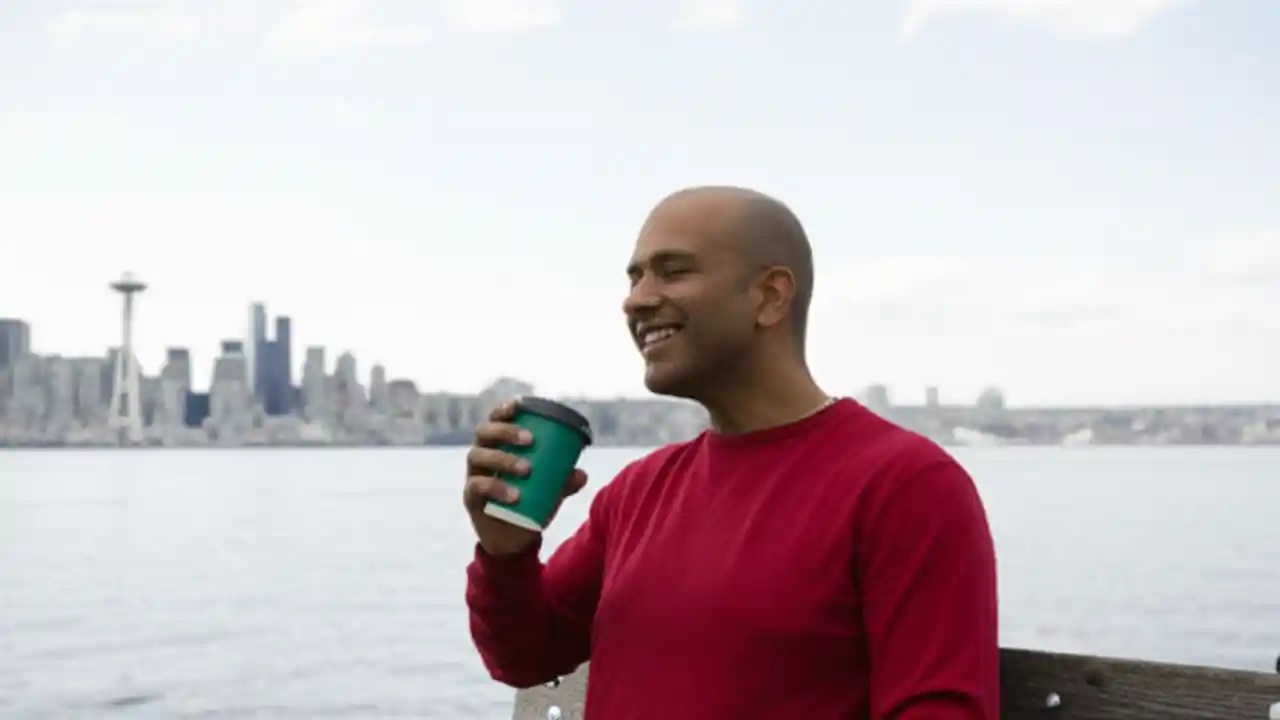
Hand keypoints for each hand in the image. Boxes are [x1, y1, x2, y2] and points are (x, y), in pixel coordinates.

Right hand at [463, 398, 588, 555]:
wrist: (514, 539)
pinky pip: (477, 486)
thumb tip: (582, 474)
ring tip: (527, 469)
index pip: (495, 420)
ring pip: (477, 456)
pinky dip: (496, 488)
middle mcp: (482, 456)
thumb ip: (564, 481)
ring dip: (503, 459)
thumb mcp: (550, 490)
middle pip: (484, 432)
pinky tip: (515, 495)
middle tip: (530, 440)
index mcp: (497, 445)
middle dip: (506, 431)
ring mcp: (473, 475)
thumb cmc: (530, 503)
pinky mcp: (470, 497)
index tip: (519, 404)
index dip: (503, 409)